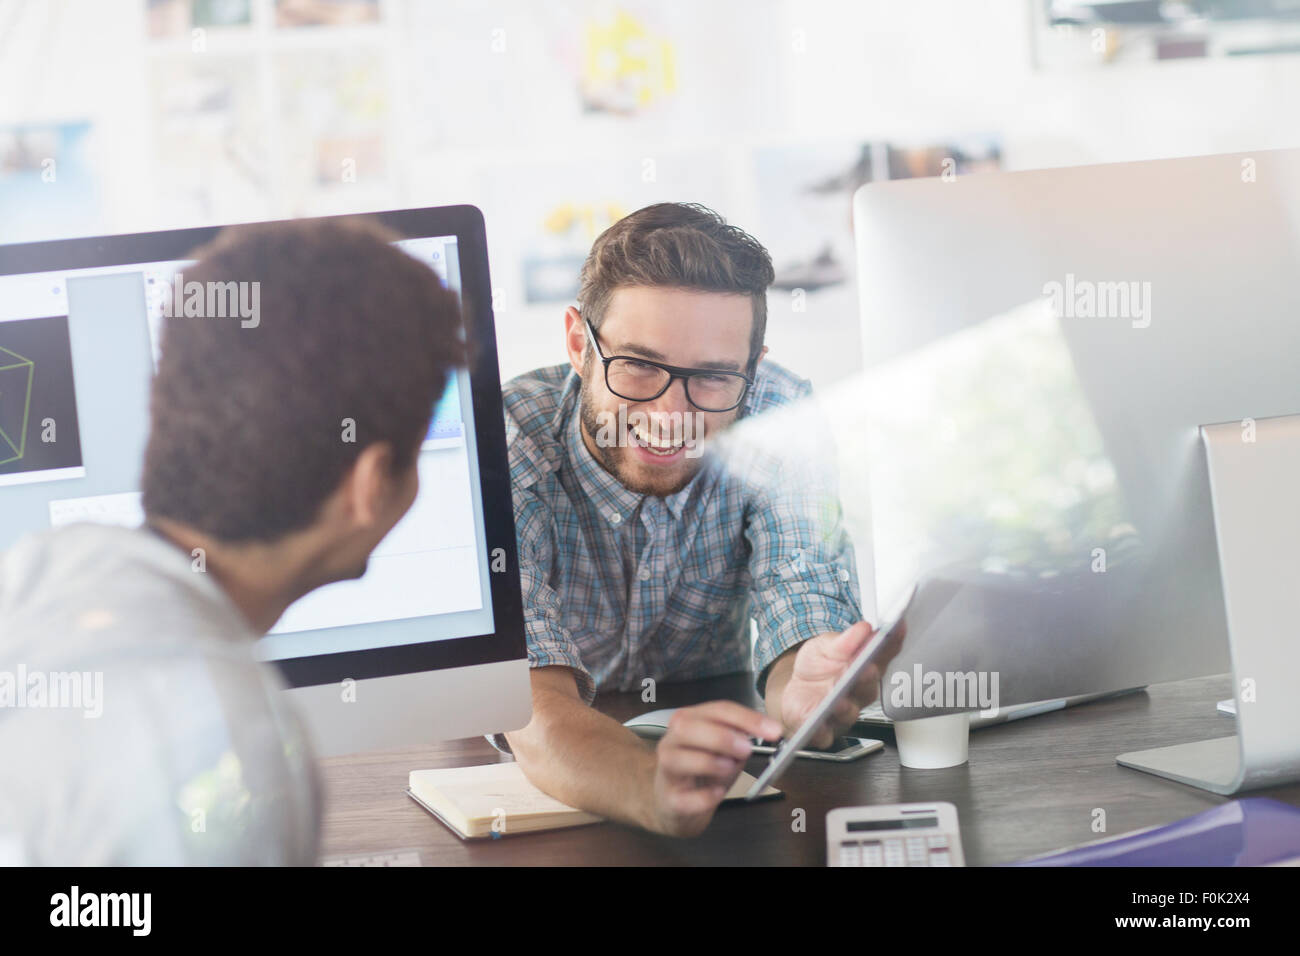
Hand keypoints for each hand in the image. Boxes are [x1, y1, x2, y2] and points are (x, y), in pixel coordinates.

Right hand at [649, 701, 782, 837]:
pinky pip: (685, 797)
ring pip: (679, 758)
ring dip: (710, 762)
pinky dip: (706, 796)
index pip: (718, 710)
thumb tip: (764, 732)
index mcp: (690, 721)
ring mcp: (666, 769)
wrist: (679, 803)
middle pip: (688, 727)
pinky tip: (717, 793)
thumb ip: (741, 739)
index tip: (773, 730)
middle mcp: (672, 740)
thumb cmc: (704, 772)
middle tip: (746, 749)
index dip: (748, 718)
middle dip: (721, 737)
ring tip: (728, 769)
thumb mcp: (727, 751)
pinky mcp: (670, 799)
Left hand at [776, 620, 905, 748]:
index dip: (892, 643)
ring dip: (846, 705)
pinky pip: (824, 734)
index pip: (883, 655)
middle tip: (868, 667)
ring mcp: (842, 712)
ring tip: (841, 698)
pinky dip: (821, 730)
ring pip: (849, 711)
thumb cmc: (817, 668)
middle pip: (868, 686)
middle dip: (868, 677)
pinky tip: (816, 722)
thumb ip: (844, 640)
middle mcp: (858, 692)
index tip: (897, 629)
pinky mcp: (823, 730)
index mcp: (864, 668)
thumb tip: (864, 629)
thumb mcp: (825, 646)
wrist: (794, 691)